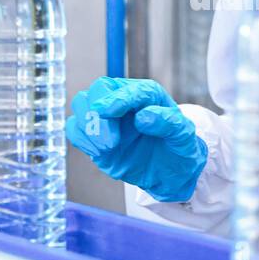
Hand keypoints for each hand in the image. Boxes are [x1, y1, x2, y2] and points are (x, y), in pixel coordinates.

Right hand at [65, 77, 207, 202]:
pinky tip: (99, 151)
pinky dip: (81, 138)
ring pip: (81, 104)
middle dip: (98, 112)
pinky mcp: (94, 135)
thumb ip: (168, 122)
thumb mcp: (183, 135)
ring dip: (88, 126)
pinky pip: (75, 128)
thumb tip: (143, 117)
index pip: (127, 89)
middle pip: (97, 89)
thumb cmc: (177, 147)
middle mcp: (122, 100)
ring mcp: (106, 117)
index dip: (116, 99)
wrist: (169, 171)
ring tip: (108, 148)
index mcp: (146, 93)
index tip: (108, 112)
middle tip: (111, 140)